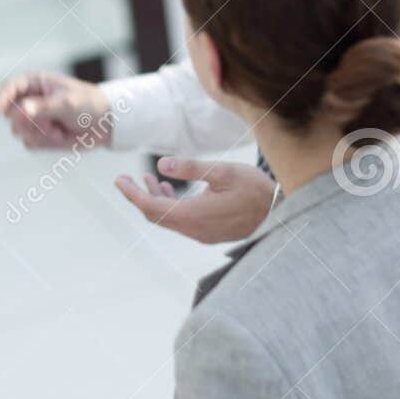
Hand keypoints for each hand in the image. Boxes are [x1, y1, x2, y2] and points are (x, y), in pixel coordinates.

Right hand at [0, 71, 110, 149]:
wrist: (105, 124)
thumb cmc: (88, 105)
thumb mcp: (67, 103)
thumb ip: (43, 108)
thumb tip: (21, 111)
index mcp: (35, 83)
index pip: (11, 88)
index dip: (1, 98)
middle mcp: (30, 100)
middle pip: (12, 113)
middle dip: (28, 122)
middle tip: (48, 123)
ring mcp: (33, 119)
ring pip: (19, 130)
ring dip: (39, 134)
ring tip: (58, 130)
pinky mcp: (39, 135)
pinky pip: (29, 143)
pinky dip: (43, 143)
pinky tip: (59, 137)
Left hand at [114, 156, 275, 245]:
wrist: (281, 215)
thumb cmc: (256, 190)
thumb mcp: (224, 172)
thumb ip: (192, 167)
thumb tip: (162, 164)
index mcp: (194, 215)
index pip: (151, 207)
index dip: (132, 194)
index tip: (118, 180)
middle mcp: (194, 229)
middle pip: (155, 216)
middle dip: (138, 197)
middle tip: (124, 179)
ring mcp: (201, 234)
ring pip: (167, 219)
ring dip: (154, 200)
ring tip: (147, 179)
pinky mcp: (209, 233)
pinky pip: (180, 222)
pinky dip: (169, 206)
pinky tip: (169, 190)